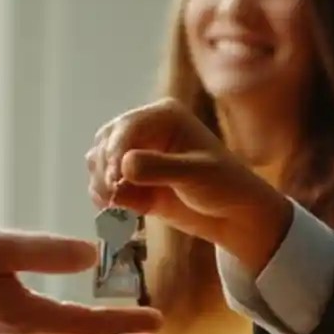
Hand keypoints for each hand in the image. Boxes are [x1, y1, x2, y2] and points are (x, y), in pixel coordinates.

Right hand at [86, 98, 292, 272]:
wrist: (234, 216)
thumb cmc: (224, 186)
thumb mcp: (196, 174)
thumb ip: (159, 168)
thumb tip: (123, 165)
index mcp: (164, 116)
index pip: (126, 127)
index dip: (114, 151)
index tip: (114, 179)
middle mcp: (146, 130)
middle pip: (105, 141)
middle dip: (103, 167)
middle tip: (112, 195)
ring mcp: (137, 156)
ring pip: (99, 161)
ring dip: (100, 183)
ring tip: (113, 205)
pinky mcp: (133, 181)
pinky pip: (105, 184)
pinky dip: (104, 197)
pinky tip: (115, 211)